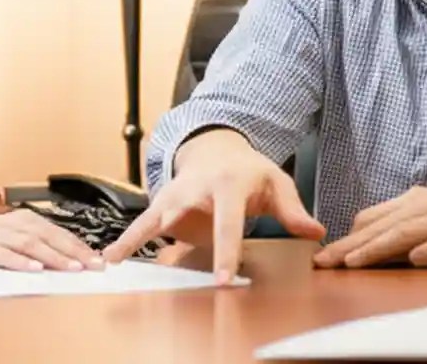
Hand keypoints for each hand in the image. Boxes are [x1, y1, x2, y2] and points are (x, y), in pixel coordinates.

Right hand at [0, 210, 103, 271]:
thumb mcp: (11, 235)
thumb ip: (35, 243)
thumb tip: (65, 257)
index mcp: (25, 220)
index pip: (59, 233)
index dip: (80, 245)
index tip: (99, 259)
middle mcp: (16, 224)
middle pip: (51, 237)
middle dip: (76, 251)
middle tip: (95, 264)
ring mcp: (0, 235)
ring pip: (33, 245)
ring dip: (54, 256)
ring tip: (72, 267)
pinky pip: (6, 255)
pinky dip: (22, 262)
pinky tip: (35, 270)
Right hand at [102, 128, 324, 283]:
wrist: (215, 148)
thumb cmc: (249, 171)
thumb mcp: (276, 182)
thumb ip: (292, 210)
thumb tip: (316, 232)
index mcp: (227, 184)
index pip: (228, 221)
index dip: (226, 250)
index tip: (224, 278)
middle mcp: (195, 188)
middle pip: (184, 217)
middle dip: (177, 240)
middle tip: (170, 270)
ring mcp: (173, 195)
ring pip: (153, 218)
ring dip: (134, 238)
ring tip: (112, 259)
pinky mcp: (160, 204)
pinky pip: (142, 224)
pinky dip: (127, 240)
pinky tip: (110, 257)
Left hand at [313, 187, 426, 268]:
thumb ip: (406, 227)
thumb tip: (372, 244)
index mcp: (415, 201)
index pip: (371, 217)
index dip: (347, 237)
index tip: (324, 253)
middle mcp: (426, 207)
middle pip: (379, 226)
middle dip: (348, 246)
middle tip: (322, 262)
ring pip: (404, 233)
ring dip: (376, 248)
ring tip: (353, 263)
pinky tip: (413, 261)